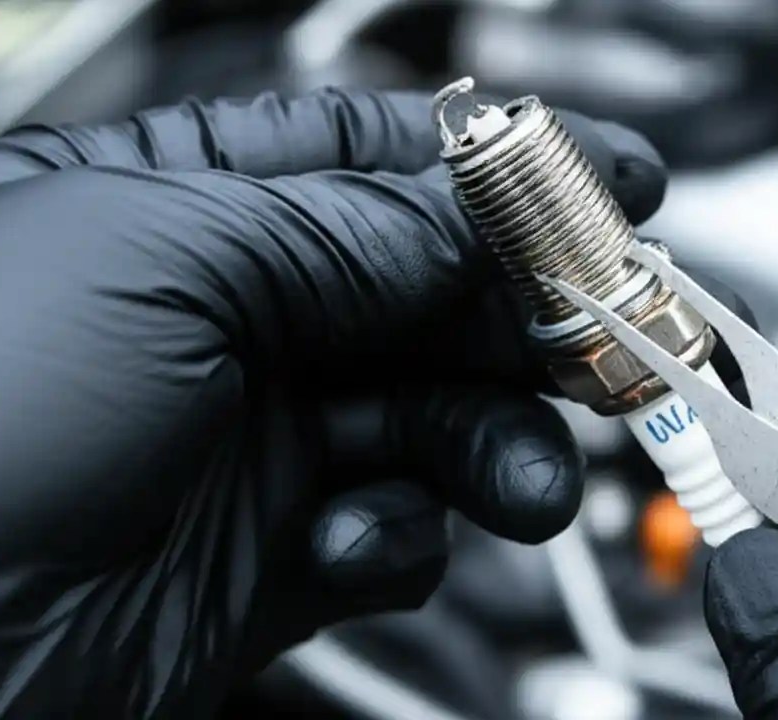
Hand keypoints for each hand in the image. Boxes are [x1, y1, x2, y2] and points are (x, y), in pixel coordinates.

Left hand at [0, 89, 665, 717]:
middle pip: (426, 293)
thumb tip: (482, 219)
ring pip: (433, 418)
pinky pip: (393, 527)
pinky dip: (403, 538)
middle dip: (528, 317)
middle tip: (611, 343)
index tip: (616, 181)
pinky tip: (352, 549)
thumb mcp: (161, 264)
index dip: (499, 170)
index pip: (368, 158)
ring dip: (497, 445)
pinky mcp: (270, 557)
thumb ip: (346, 234)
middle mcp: (222, 317)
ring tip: (526, 481)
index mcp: (173, 208)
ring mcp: (253, 439)